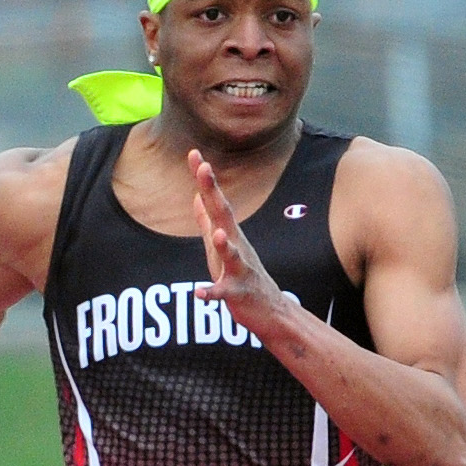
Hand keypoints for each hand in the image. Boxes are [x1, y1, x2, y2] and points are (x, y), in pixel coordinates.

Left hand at [189, 150, 286, 332]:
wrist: (270, 312)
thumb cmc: (242, 277)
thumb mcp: (219, 247)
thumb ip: (206, 222)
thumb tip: (195, 198)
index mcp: (230, 235)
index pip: (216, 201)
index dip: (205, 179)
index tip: (194, 153)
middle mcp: (237, 247)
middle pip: (224, 216)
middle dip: (214, 193)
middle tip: (205, 168)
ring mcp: (239, 270)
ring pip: (232, 255)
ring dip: (224, 244)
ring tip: (217, 233)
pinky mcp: (238, 294)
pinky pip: (224, 293)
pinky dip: (211, 292)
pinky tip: (200, 293)